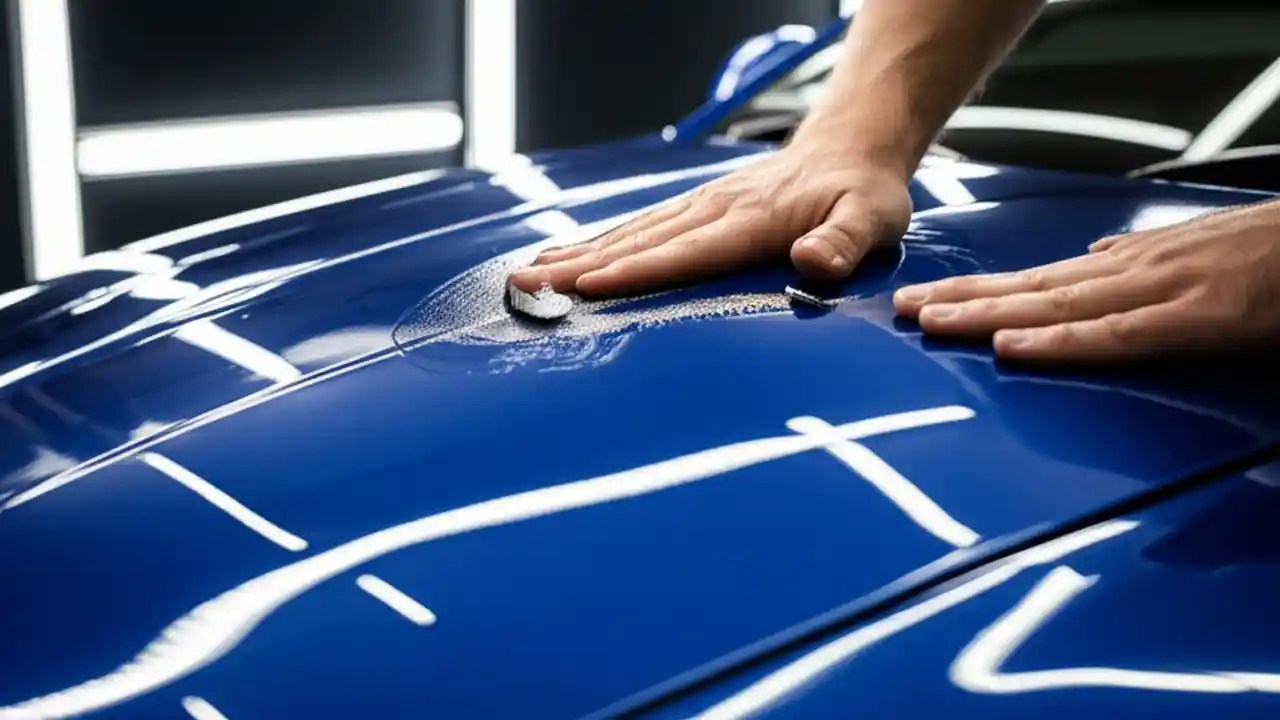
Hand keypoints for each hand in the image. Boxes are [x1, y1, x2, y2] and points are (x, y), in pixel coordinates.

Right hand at [508, 142, 911, 297]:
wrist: (852, 146)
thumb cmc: (863, 193)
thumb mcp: (873, 218)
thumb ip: (842, 243)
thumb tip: (811, 261)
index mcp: (750, 219)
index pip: (683, 251)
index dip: (635, 270)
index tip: (587, 284)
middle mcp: (714, 208)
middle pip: (638, 241)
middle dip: (580, 264)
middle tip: (526, 284)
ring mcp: (701, 205)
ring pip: (630, 232)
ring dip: (578, 253)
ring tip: (528, 272)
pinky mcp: (697, 206)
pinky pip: (640, 226)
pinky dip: (600, 242)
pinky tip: (571, 254)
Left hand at [893, 200, 1279, 361]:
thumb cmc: (1273, 257)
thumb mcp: (1193, 257)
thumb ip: (1136, 266)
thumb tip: (1088, 262)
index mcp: (1131, 264)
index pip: (1036, 280)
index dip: (978, 291)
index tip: (926, 300)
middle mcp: (1134, 272)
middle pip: (1029, 290)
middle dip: (961, 300)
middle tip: (897, 310)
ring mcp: (1164, 291)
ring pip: (1057, 307)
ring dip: (988, 316)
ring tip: (930, 323)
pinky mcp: (1201, 318)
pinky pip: (1119, 335)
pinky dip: (1061, 342)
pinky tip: (1014, 348)